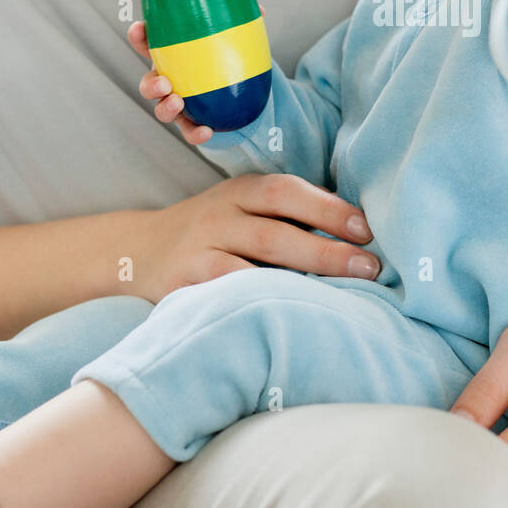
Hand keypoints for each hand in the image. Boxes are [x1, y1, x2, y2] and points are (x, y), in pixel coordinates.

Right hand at [128, 174, 380, 303]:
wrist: (137, 250)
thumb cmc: (214, 230)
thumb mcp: (243, 207)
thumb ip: (288, 213)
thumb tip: (359, 230)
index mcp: (241, 191)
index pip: (287, 190)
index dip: (328, 208)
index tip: (368, 229)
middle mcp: (219, 216)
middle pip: (275, 231)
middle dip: (326, 250)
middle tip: (370, 267)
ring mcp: (197, 251)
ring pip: (249, 266)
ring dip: (297, 282)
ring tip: (339, 299)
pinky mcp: (181, 286)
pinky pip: (222, 296)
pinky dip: (255, 304)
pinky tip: (288, 316)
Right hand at [129, 11, 265, 144]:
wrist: (242, 95)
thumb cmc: (229, 60)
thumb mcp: (236, 41)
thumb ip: (242, 25)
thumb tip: (258, 9)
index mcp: (173, 57)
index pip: (149, 44)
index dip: (140, 36)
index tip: (139, 28)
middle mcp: (170, 82)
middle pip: (148, 84)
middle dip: (150, 84)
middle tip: (163, 83)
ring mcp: (179, 105)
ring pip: (162, 110)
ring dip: (165, 108)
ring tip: (177, 103)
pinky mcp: (193, 124)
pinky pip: (189, 132)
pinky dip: (195, 133)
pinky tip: (206, 131)